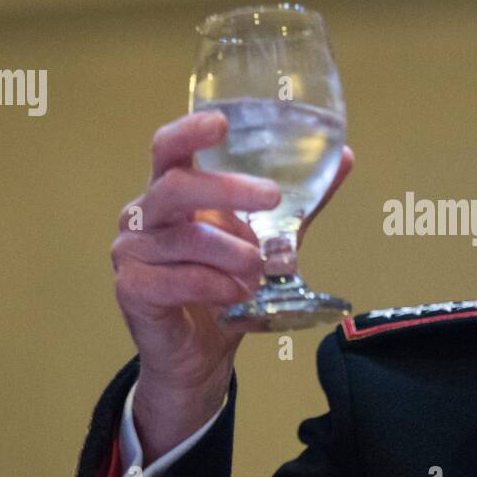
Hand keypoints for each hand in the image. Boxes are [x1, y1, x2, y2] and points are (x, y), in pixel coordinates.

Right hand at [110, 110, 353, 461]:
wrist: (202, 352)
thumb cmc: (226, 284)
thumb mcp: (269, 240)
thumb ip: (298, 203)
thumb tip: (345, 157)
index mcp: (171, 192)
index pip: (169, 148)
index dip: (191, 132)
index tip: (223, 124)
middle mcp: (144, 214)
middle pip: (178, 187)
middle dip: (228, 189)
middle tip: (272, 198)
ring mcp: (131, 251)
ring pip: (187, 240)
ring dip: (234, 254)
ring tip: (258, 272)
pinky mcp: (131, 289)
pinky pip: (179, 280)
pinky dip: (216, 286)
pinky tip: (234, 297)